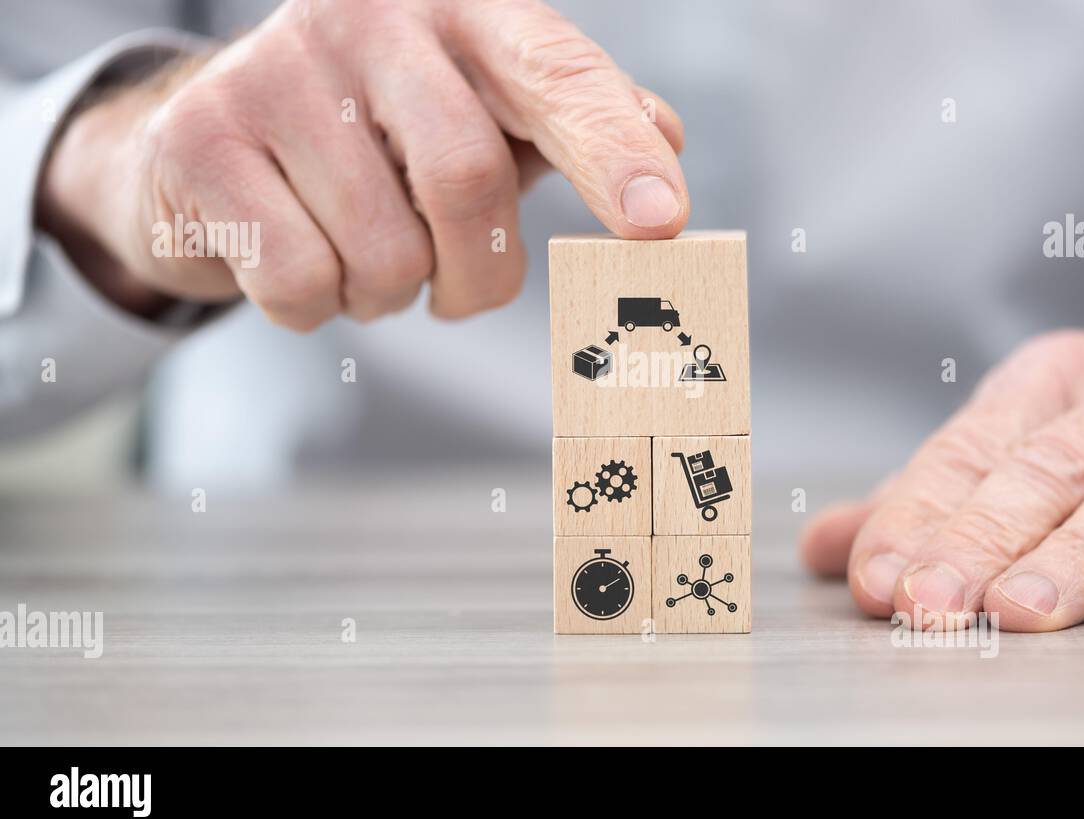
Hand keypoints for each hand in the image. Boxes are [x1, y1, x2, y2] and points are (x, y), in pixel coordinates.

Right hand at [36, 0, 687, 325]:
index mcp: (464, 10)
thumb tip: (665, 134)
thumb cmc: (388, 132)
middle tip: (465, 293)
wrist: (219, 134)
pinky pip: (301, 284)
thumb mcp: (490, 111)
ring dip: (391, 294)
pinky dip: (320, 307)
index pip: (556, 73)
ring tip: (363, 253)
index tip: (661, 224)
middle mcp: (369, 20)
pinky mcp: (200, 142)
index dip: (612, 149)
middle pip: (467, 178)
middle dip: (481, 273)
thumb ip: (576, 120)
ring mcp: (273, 73)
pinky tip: (301, 256)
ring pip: (384, 255)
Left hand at [800, 329, 1083, 630]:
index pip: (964, 454)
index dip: (915, 519)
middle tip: (926, 606)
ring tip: (1016, 612)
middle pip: (1036, 476)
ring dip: (1070, 559)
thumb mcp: (1023, 431)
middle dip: (974, 545)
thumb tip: (821, 550)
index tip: (874, 579)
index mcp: (1042, 384)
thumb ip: (926, 496)